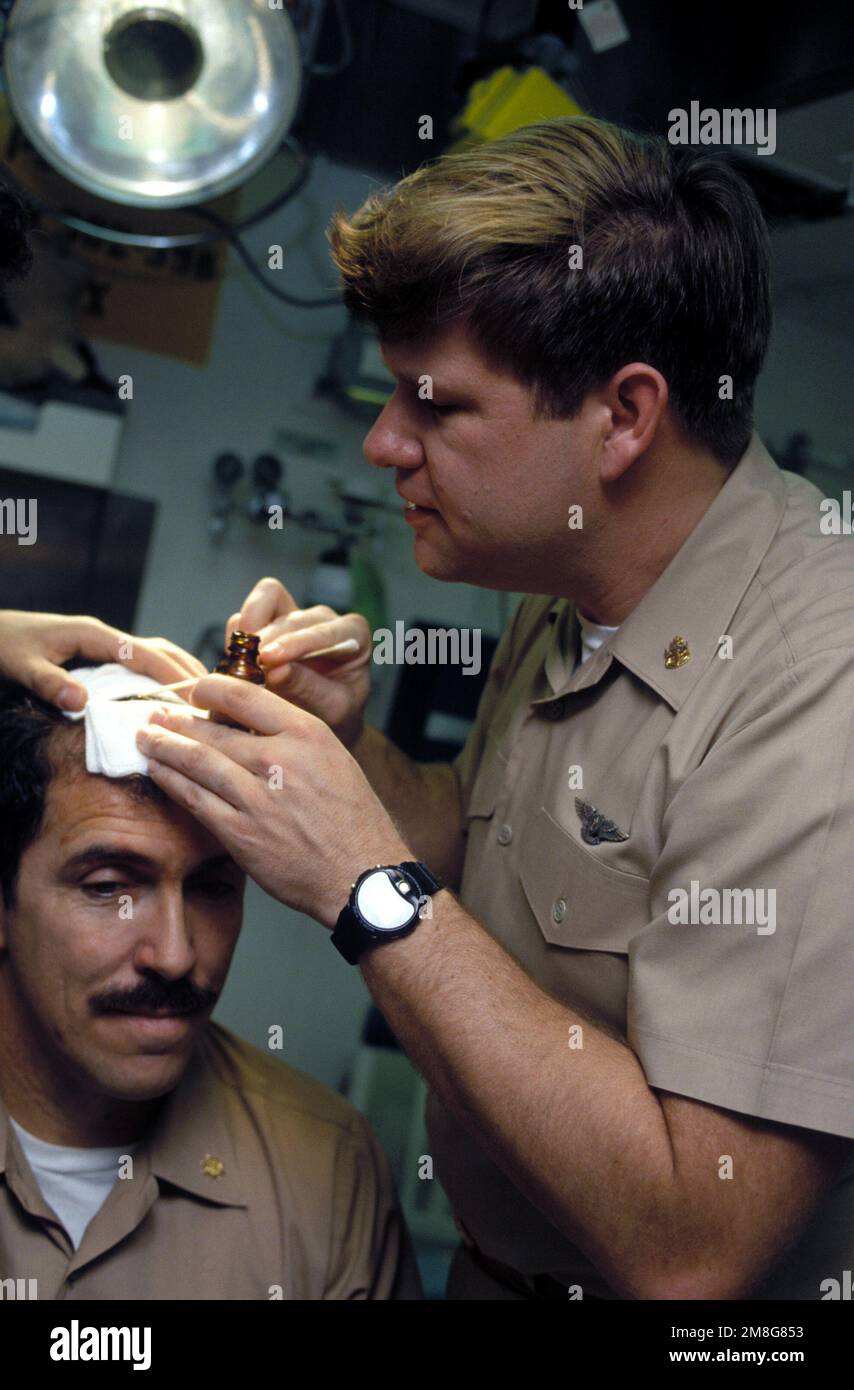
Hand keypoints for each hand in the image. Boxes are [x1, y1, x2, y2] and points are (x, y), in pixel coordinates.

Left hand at [0, 610, 205, 710]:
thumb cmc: (2, 646)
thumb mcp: (21, 666)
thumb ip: (49, 683)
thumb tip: (83, 702)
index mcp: (93, 635)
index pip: (145, 654)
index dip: (174, 674)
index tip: (200, 697)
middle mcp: (104, 637)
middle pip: (159, 650)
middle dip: (189, 672)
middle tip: (218, 702)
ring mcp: (103, 645)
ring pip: (153, 655)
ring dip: (180, 674)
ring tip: (204, 703)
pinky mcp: (97, 656)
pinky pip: (139, 666)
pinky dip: (161, 679)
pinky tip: (169, 701)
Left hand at [135, 675, 410, 926]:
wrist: (361, 874)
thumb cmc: (351, 819)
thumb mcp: (333, 759)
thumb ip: (292, 738)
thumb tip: (244, 724)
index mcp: (307, 733)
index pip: (244, 694)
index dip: (208, 688)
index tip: (192, 689)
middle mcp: (281, 759)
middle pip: (213, 728)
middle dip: (176, 719)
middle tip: (154, 713)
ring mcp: (259, 797)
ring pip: (196, 761)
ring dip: (163, 746)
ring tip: (144, 737)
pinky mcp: (242, 833)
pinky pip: (195, 800)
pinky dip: (171, 782)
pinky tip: (158, 772)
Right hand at [229, 577, 371, 748]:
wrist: (320, 724)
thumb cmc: (336, 714)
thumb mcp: (331, 709)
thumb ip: (307, 688)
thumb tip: (275, 671)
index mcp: (353, 633)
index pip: (324, 630)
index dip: (294, 643)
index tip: (269, 659)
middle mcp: (324, 618)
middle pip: (291, 616)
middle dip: (267, 641)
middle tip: (247, 670)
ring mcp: (295, 615)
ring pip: (265, 604)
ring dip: (248, 633)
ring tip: (240, 666)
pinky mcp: (268, 620)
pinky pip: (245, 616)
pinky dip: (235, 637)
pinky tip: (236, 664)